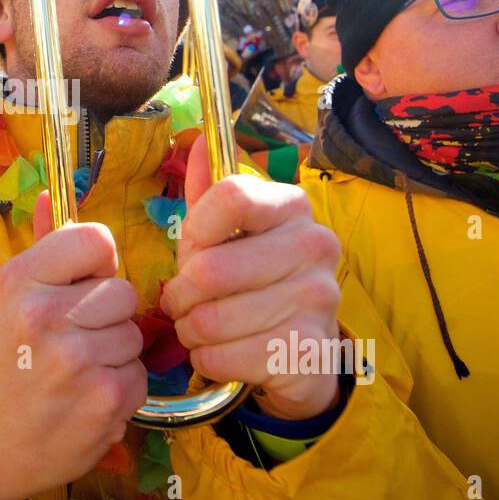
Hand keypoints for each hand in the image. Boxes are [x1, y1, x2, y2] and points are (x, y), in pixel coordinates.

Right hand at [0, 192, 146, 499]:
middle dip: (109, 315)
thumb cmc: (8, 362)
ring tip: (79, 370)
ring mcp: (76, 359)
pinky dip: (122, 387)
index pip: (97, 240)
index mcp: (19, 279)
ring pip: (134, 333)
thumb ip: (41, 246)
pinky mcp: (104, 398)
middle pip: (123, 290)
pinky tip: (88, 396)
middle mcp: (44, 314)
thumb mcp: (10, 298)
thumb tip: (52, 191)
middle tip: (75, 338)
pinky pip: (140, 374)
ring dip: (116, 353)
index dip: (97, 266)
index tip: (78, 288)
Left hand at [161, 135, 342, 421]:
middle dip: (180, 296)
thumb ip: (208, 193)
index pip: (231, 196)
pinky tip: (224, 353)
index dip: (195, 231)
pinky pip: (225, 356)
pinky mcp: (309, 348)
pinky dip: (209, 360)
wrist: (298, 353)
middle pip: (210, 269)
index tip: (194, 251)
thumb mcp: (224, 236)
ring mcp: (318, 297)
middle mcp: (315, 244)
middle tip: (184, 304)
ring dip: (191, 331)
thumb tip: (198, 139)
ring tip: (202, 329)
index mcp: (291, 206)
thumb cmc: (250, 283)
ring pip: (211, 319)